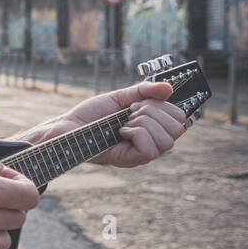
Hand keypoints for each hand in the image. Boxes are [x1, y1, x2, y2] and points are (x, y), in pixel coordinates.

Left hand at [47, 81, 187, 167]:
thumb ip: (143, 91)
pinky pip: (149, 150)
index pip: (180, 118)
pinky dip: (136, 134)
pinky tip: (120, 131)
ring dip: (144, 123)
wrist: (67, 127)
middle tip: (130, 112)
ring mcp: (140, 154)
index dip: (164, 106)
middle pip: (178, 129)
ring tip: (123, 122)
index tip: (138, 103)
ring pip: (166, 140)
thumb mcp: (120, 97)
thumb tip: (169, 88)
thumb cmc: (91, 115)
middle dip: (154, 112)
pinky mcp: (128, 160)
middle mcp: (150, 142)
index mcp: (152, 128)